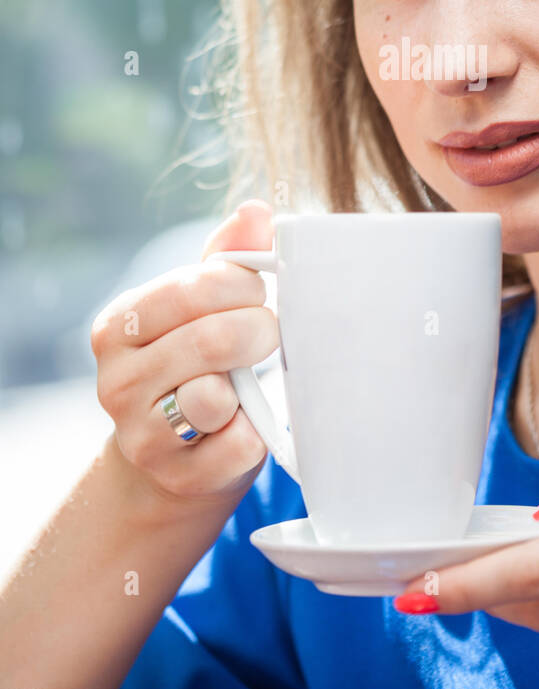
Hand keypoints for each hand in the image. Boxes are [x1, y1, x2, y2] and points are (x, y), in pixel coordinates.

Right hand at [92, 200, 277, 509]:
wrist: (175, 458)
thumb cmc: (197, 364)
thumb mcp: (201, 308)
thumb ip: (227, 257)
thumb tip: (256, 211)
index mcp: (118, 327)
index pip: (192, 289)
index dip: (243, 285)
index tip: (259, 293)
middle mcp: (117, 382)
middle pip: (208, 340)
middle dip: (258, 331)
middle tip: (271, 334)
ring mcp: (142, 435)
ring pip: (213, 397)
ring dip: (249, 384)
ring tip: (249, 379)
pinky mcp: (178, 477)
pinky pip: (238, 444)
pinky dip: (257, 430)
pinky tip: (247, 422)